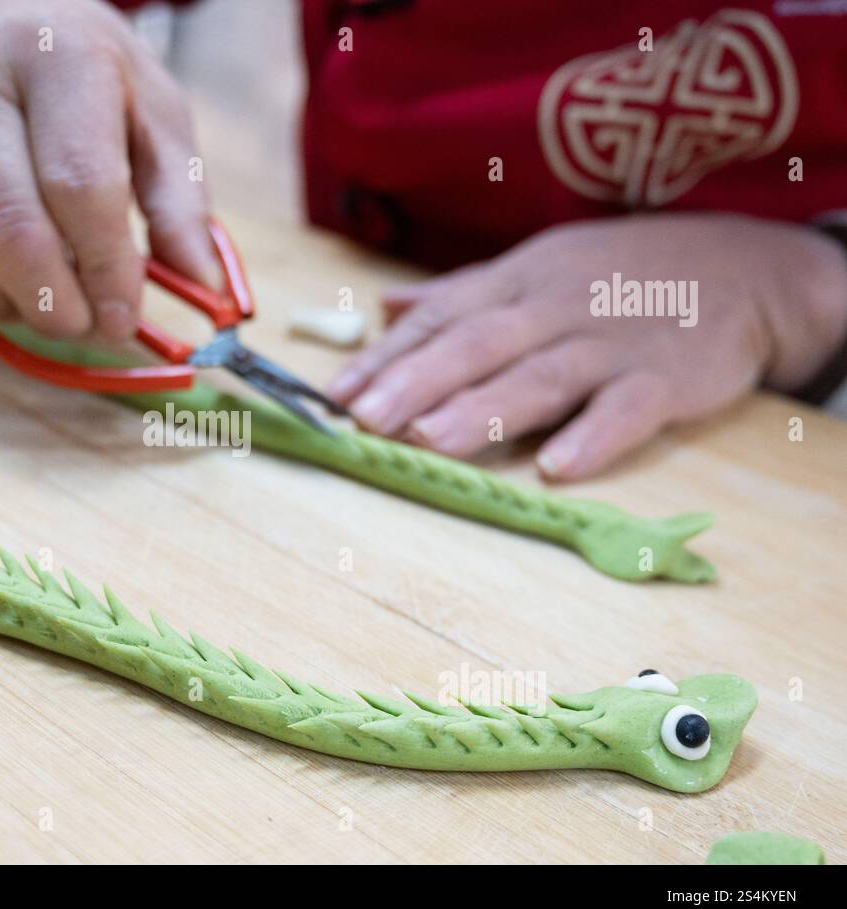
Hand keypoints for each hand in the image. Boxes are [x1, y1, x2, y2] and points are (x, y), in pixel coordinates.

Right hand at [0, 0, 219, 339]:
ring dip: (8, 307)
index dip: (105, 269)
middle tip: (86, 328)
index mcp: (54, 57)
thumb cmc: (89, 90)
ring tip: (45, 300)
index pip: (78, 184)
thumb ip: (180, 203)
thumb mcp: (155, 122)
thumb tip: (201, 289)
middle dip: (56, 305)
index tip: (125, 318)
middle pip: (9, 231)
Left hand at [329, 214, 846, 479]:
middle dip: (419, 382)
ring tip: (430, 443)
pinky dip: (595, 435)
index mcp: (517, 281)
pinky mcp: (668, 377)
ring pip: (541, 377)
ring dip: (485, 410)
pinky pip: (628, 407)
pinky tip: (559, 468)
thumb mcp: (537, 267)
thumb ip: (460, 293)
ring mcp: (612, 342)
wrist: (744, 267)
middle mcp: (556, 307)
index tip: (338, 395)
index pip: (441, 319)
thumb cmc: (617, 275)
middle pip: (480, 344)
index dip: (387, 357)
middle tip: (368, 421)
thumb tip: (384, 309)